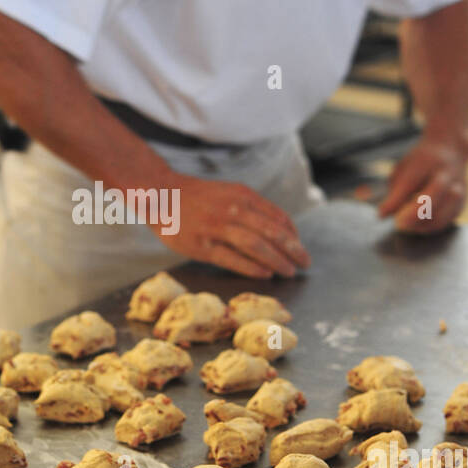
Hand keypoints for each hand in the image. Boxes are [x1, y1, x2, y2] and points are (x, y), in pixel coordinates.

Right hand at [152, 174, 309, 277]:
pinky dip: (252, 267)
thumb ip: (252, 208)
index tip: (300, 247)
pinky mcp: (201, 245)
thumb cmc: (199, 197)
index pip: (277, 216)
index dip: (293, 234)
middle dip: (293, 250)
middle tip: (305, 263)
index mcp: (242, 195)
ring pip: (255, 245)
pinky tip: (265, 274)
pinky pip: (232, 258)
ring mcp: (216, 227)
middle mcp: (232, 209)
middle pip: (271, 232)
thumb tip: (280, 229)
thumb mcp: (228, 192)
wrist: (161, 194)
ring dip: (277, 260)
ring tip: (289, 272)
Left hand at [377, 135, 467, 232]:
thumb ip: (394, 191)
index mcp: (427, 161)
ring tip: (407, 225)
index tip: (381, 213)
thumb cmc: (420, 162)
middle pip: (433, 196)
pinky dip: (430, 227)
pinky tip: (419, 225)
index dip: (395, 201)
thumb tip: (383, 215)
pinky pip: (446, 221)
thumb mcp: (403, 168)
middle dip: (414, 214)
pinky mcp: (462, 203)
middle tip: (399, 223)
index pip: (410, 183)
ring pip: (442, 214)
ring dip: (422, 224)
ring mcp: (458, 190)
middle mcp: (446, 174)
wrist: (451, 150)